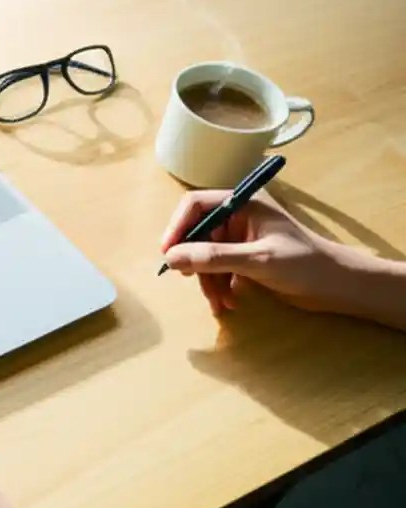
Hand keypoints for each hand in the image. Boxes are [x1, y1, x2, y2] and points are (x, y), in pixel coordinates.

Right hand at [160, 190, 353, 314]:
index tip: (168, 254)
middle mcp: (239, 216)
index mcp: (243, 203)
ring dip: (208, 280)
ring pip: (206, 255)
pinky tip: (227, 302)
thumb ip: (214, 257)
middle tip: (190, 281)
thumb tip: (171, 258)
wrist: (339, 286)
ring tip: (219, 303)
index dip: (177, 227)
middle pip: (198, 233)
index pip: (196, 205)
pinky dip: (219, 285)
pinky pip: (219, 268)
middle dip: (194, 261)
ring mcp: (242, 237)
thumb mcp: (257, 260)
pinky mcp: (246, 257)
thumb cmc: (304, 264)